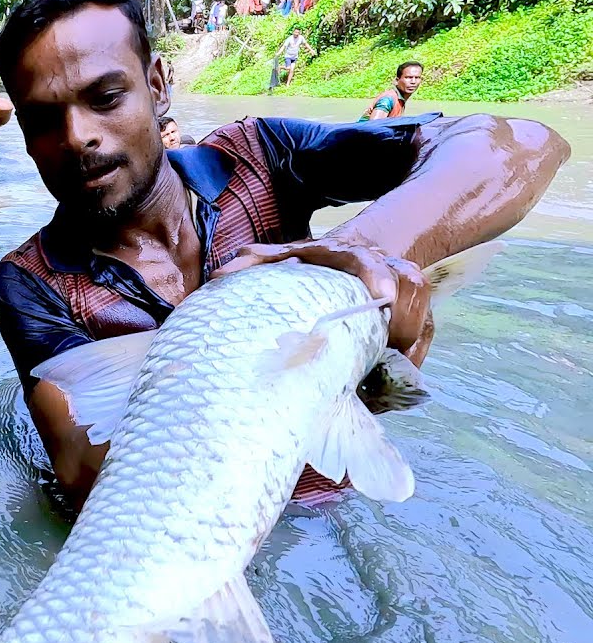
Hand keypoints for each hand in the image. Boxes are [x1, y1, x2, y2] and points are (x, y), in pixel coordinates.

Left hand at [210, 238, 430, 356]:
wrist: (361, 252)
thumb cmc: (318, 261)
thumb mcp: (289, 255)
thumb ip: (258, 263)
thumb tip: (218, 277)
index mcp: (353, 256)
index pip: (372, 263)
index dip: (379, 279)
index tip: (382, 296)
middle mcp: (388, 271)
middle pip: (409, 289)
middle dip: (404, 319)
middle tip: (393, 345)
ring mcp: (408, 293)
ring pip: (420, 318)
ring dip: (405, 346)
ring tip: (381, 377)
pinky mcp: (419, 315)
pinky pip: (424, 339)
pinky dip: (411, 362)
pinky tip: (387, 390)